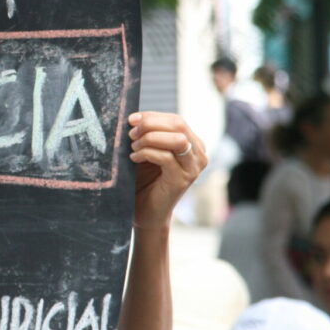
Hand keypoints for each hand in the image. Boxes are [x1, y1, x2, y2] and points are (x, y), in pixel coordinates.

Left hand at [127, 111, 204, 229]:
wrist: (146, 213)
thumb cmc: (144, 181)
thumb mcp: (146, 151)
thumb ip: (146, 134)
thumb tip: (134, 118)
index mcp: (192, 144)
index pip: (176, 120)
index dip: (152, 116)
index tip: (131, 119)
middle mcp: (198, 154)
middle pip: (179, 125)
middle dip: (151, 125)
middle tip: (131, 134)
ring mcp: (193, 168)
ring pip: (177, 139)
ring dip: (150, 138)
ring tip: (134, 147)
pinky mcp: (183, 180)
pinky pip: (166, 157)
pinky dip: (147, 153)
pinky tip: (134, 158)